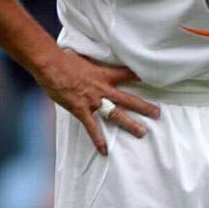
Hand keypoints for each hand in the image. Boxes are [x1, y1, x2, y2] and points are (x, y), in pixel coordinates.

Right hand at [35, 48, 160, 154]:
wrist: (51, 65)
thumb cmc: (63, 58)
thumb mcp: (82, 56)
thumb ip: (89, 61)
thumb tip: (85, 56)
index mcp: (104, 74)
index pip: (127, 74)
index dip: (139, 76)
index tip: (152, 79)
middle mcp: (103, 89)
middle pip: (129, 99)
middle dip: (144, 107)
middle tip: (157, 114)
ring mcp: (94, 101)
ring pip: (117, 115)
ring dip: (130, 124)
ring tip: (142, 133)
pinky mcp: (82, 110)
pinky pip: (92, 128)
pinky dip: (98, 140)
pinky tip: (104, 151)